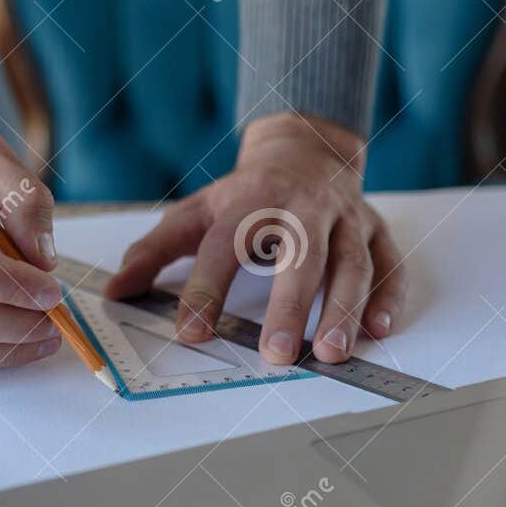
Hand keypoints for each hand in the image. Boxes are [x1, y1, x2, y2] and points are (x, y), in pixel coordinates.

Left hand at [106, 113, 405, 364]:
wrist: (306, 150)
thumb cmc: (247, 194)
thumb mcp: (196, 213)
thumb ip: (155, 251)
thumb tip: (115, 290)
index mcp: (250, 203)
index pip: (223, 248)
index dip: (205, 290)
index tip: (191, 333)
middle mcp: (301, 208)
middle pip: (299, 256)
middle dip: (289, 307)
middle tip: (277, 356)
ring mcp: (345, 219)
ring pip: (351, 263)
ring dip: (344, 309)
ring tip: (332, 353)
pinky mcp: (376, 231)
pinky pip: (390, 264)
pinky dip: (389, 297)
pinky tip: (379, 330)